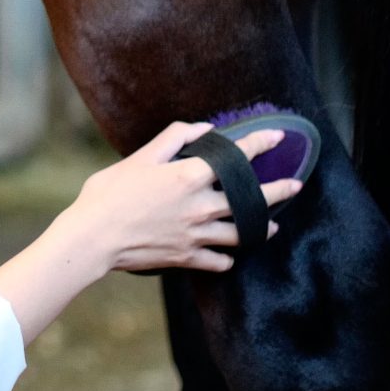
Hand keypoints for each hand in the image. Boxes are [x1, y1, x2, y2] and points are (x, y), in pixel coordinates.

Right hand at [0, 120, 305, 344]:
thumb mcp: (139, 158)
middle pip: (251, 200)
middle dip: (278, 192)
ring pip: (241, 234)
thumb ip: (174, 139)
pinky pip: (219, 261)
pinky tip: (230, 255)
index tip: (278, 137)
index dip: (261, 144)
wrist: (93, 238)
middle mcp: (200, 207)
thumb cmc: (109, 193)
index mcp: (190, 177)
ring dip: (261, 229)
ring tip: (273, 227)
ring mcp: (196, 235)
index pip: (236, 157)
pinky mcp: (187, 258)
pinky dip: (228, 258)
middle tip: (295, 186)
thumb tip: (204, 128)